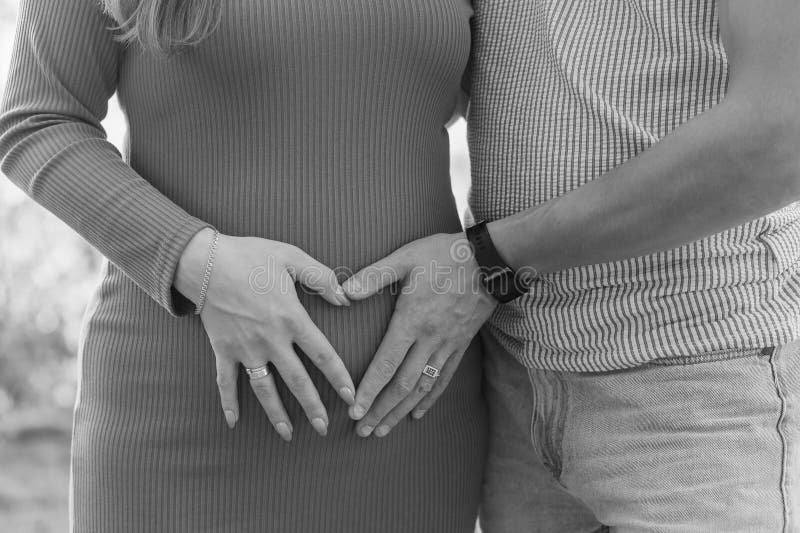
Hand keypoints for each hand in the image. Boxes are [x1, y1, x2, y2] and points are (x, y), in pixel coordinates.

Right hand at [175, 229, 354, 441]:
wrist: (205, 262)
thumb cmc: (250, 256)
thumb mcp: (291, 257)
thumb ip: (322, 277)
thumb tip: (346, 297)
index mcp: (291, 318)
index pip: (322, 354)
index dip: (339, 377)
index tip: (351, 397)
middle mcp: (270, 340)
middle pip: (297, 381)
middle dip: (313, 407)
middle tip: (325, 428)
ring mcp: (245, 348)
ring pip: (264, 389)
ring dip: (276, 414)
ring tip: (288, 435)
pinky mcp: (223, 350)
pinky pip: (225, 382)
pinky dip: (228, 403)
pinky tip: (233, 423)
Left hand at [342, 232, 496, 436]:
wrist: (490, 261)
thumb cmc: (444, 255)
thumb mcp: (406, 257)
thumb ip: (374, 275)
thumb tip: (343, 292)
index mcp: (412, 320)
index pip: (387, 364)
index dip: (370, 390)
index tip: (355, 411)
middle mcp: (430, 339)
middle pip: (403, 385)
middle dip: (381, 411)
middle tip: (362, 432)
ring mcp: (447, 345)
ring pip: (423, 387)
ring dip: (402, 411)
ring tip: (384, 430)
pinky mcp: (460, 345)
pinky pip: (444, 378)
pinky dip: (430, 399)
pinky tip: (417, 413)